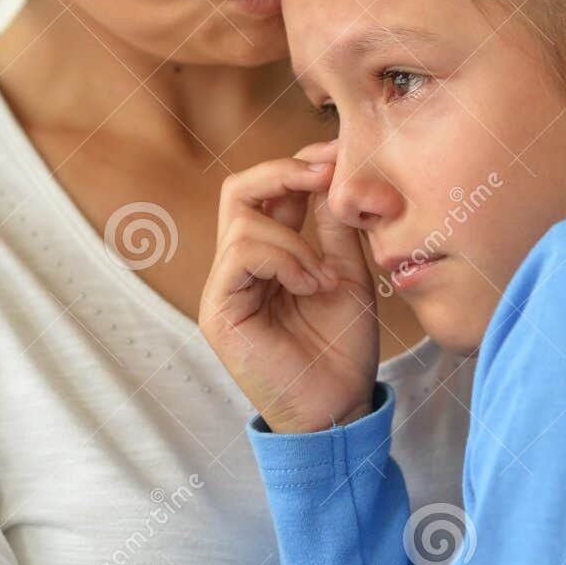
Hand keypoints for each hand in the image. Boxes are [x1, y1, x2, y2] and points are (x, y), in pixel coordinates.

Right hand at [199, 137, 378, 432]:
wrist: (339, 408)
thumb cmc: (343, 348)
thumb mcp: (347, 271)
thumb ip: (332, 225)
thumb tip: (332, 168)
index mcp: (267, 255)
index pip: (265, 189)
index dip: (299, 165)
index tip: (339, 156)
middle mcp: (238, 267)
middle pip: (237, 189)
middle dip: (283, 172)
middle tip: (326, 174)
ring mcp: (224, 287)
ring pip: (242, 218)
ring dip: (294, 238)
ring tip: (325, 275)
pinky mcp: (218, 310)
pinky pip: (241, 253)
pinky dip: (283, 259)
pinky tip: (311, 285)